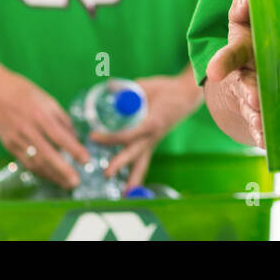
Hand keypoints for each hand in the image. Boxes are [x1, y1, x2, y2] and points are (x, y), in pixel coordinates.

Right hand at [0, 69, 87, 187]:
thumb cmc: (24, 92)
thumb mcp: (47, 99)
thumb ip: (62, 119)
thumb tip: (75, 137)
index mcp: (40, 114)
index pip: (60, 136)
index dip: (74, 149)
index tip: (86, 160)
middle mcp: (27, 129)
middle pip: (47, 154)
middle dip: (63, 170)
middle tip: (76, 182)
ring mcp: (16, 138)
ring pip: (35, 162)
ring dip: (51, 175)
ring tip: (66, 184)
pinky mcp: (8, 145)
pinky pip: (25, 162)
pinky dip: (38, 171)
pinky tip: (49, 176)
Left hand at [89, 74, 203, 188]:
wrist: (186, 96)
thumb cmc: (167, 89)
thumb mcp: (147, 85)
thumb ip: (128, 89)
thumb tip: (109, 86)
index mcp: (152, 121)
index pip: (129, 133)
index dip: (111, 136)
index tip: (93, 136)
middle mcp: (152, 135)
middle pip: (134, 153)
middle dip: (120, 164)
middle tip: (107, 174)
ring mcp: (153, 141)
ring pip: (142, 163)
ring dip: (132, 179)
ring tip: (124, 195)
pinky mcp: (152, 143)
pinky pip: (143, 161)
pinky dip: (136, 174)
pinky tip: (129, 187)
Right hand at [205, 0, 264, 147]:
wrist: (255, 71)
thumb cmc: (254, 40)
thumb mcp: (247, 20)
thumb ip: (245, 7)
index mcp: (240, 53)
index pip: (230, 55)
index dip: (222, 63)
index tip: (214, 72)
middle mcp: (244, 78)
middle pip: (243, 87)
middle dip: (248, 93)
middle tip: (254, 99)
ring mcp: (253, 97)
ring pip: (253, 109)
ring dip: (257, 117)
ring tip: (263, 126)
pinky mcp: (264, 113)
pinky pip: (263, 125)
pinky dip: (264, 135)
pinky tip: (268, 142)